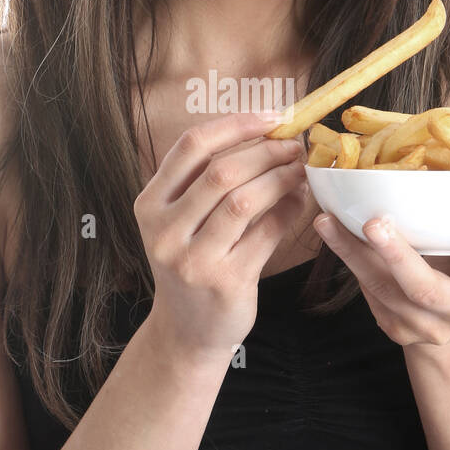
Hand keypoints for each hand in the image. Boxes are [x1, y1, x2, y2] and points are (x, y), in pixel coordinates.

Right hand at [135, 111, 308, 359]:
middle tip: (294, 147)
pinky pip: (265, 233)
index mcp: (149, 204)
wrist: (187, 331)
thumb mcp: (182, 221)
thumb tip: (270, 136)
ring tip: (300, 170)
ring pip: (243, 200)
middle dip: (266, 152)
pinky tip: (299, 200)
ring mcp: (192, 258)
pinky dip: (288, 210)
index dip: (236, 124)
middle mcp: (164, 230)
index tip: (271, 118)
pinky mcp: (224, 280)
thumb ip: (210, 182)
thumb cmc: (191, 263)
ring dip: (280, 178)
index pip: (191, 146)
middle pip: (221, 171)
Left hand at [312, 209, 449, 349]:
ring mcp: (422, 324)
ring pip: (384, 290)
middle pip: (428, 289)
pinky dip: (346, 259)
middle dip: (400, 257)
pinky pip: (366, 290)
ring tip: (330, 220)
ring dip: (354, 254)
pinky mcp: (391, 324)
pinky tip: (328, 228)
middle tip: (377, 222)